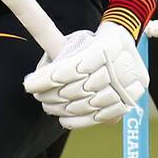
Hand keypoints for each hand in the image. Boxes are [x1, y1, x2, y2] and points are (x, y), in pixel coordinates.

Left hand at [23, 21, 148, 129]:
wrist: (126, 46)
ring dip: (62, 108)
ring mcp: (127, 87)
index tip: (30, 84)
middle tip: (37, 94)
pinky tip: (63, 119)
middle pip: (79, 88)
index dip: (49, 78)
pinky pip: (100, 117)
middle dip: (52, 94)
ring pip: (87, 104)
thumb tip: (37, 62)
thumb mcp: (80, 36)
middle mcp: (122, 66)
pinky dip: (79, 121)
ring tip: (46, 105)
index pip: (73, 67)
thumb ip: (57, 45)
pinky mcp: (127, 103)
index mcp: (109, 44)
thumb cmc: (95, 40)